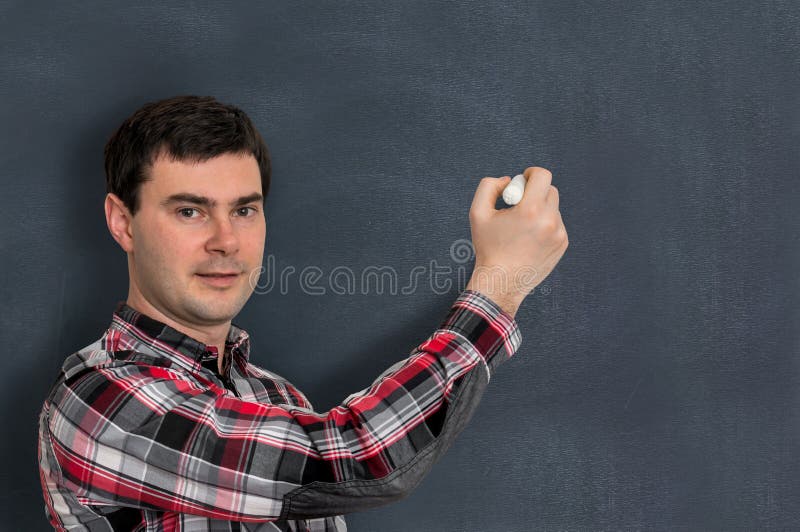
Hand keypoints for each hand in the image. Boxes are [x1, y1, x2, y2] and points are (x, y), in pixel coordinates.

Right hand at [465, 167, 567, 316]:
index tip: (524, 180)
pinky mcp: (562, 244)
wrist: (502, 281)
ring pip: (553, 208)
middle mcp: (549, 220)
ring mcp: (559, 233)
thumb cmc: (488, 247)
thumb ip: (488, 187)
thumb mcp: (478, 213)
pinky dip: (545, 225)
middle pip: (550, 190)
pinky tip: (529, 239)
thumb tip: (508, 180)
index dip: (531, 173)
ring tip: (522, 228)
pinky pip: (556, 224)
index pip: (543, 176)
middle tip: (519, 204)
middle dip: (535, 191)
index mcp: (530, 210)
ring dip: (540, 209)